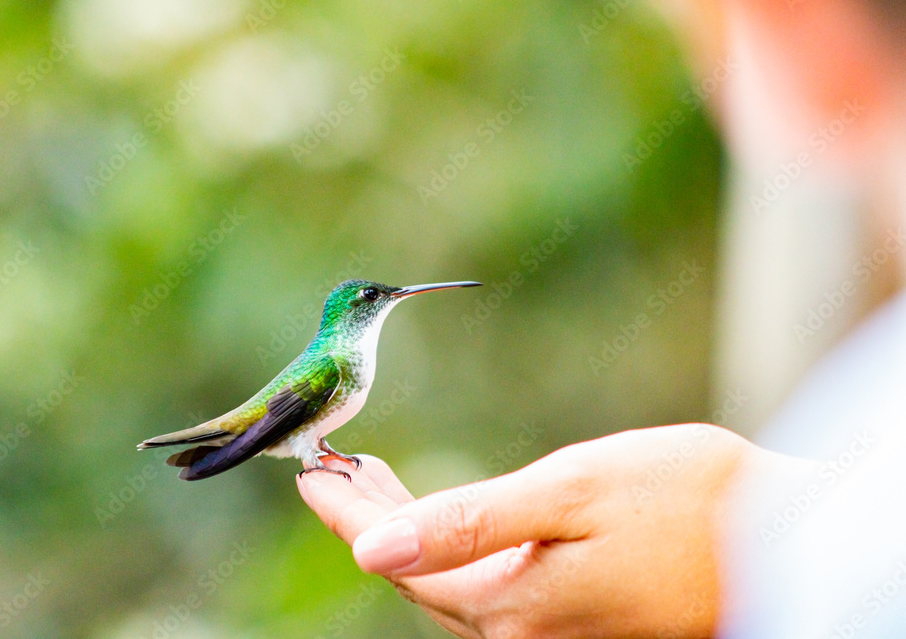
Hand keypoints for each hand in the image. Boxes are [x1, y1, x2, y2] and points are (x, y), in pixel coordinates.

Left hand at [297, 424, 767, 637]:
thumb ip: (469, 526)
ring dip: (407, 529)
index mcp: (512, 603)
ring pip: (449, 581)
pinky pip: (488, 582)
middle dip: (368, 519)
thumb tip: (368, 551)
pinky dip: (452, 541)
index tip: (307, 471)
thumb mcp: (569, 494)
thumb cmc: (682, 501)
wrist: (783, 536)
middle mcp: (523, 630)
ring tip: (374, 481)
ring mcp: (551, 627)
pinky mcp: (575, 612)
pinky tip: (446, 514)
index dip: (346, 513)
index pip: (397, 558)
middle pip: (415, 575)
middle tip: (332, 467)